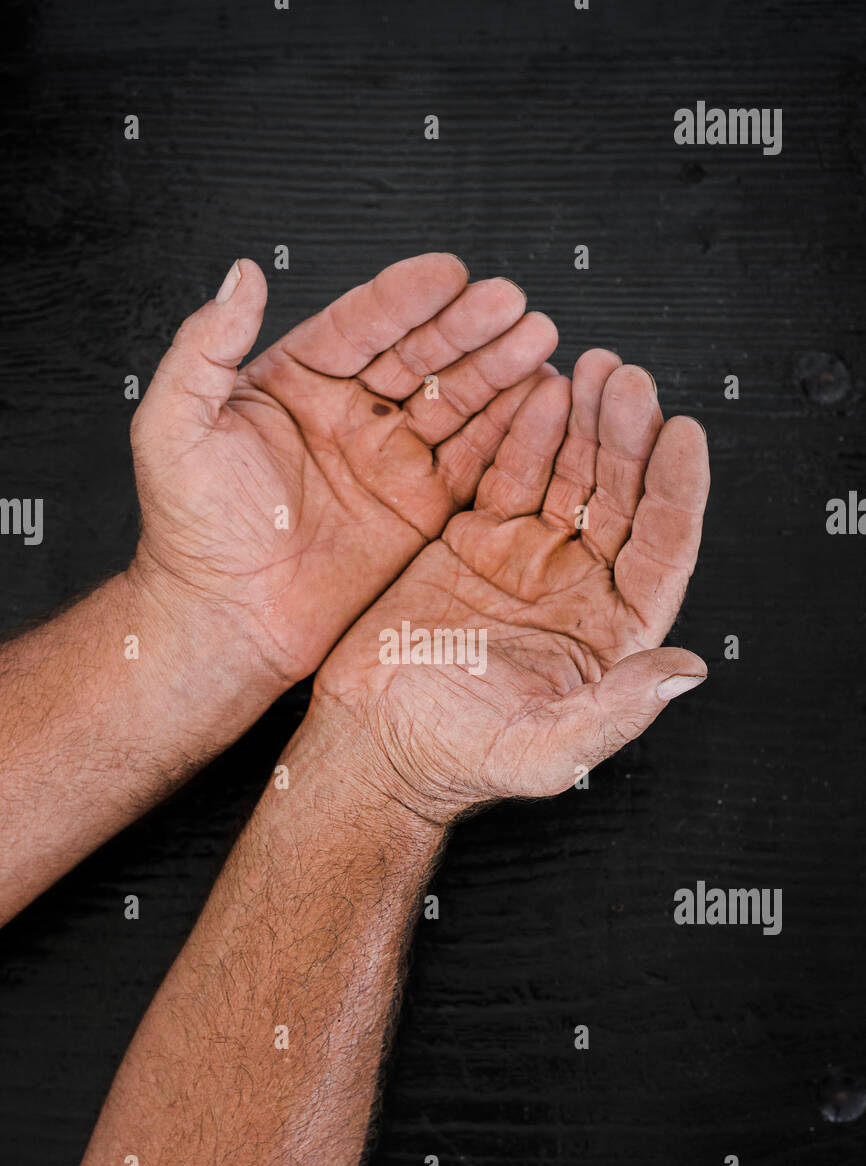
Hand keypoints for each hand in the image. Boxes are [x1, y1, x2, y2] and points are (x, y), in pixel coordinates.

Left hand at [129, 254, 556, 688]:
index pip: (360, 325)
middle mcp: (351, 414)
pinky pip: (473, 464)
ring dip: (500, 369)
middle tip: (513, 303)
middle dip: (469, 328)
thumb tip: (242, 273)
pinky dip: (509, 434)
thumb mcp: (173, 427)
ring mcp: (391, 461)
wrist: (225, 622)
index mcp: (298, 382)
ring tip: (541, 340)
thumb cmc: (188, 531)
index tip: (447, 273)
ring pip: (456, 402)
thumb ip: (204, 347)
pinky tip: (540, 399)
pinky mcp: (422, 509)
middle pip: (420, 356)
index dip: (404, 298)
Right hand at [313, 352, 709, 820]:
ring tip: (587, 368)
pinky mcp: (476, 539)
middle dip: (626, 435)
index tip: (682, 435)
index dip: (677, 491)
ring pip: (569, 474)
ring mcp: (527, 558)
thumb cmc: (457, 757)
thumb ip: (618, 710)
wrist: (372, 742)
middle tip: (623, 378)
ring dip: (581, 421)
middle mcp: (578, 588)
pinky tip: (535, 390)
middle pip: (620, 497)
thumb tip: (688, 669)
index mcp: (611, 634)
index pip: (662, 550)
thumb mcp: (546, 749)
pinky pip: (508, 473)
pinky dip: (522, 432)